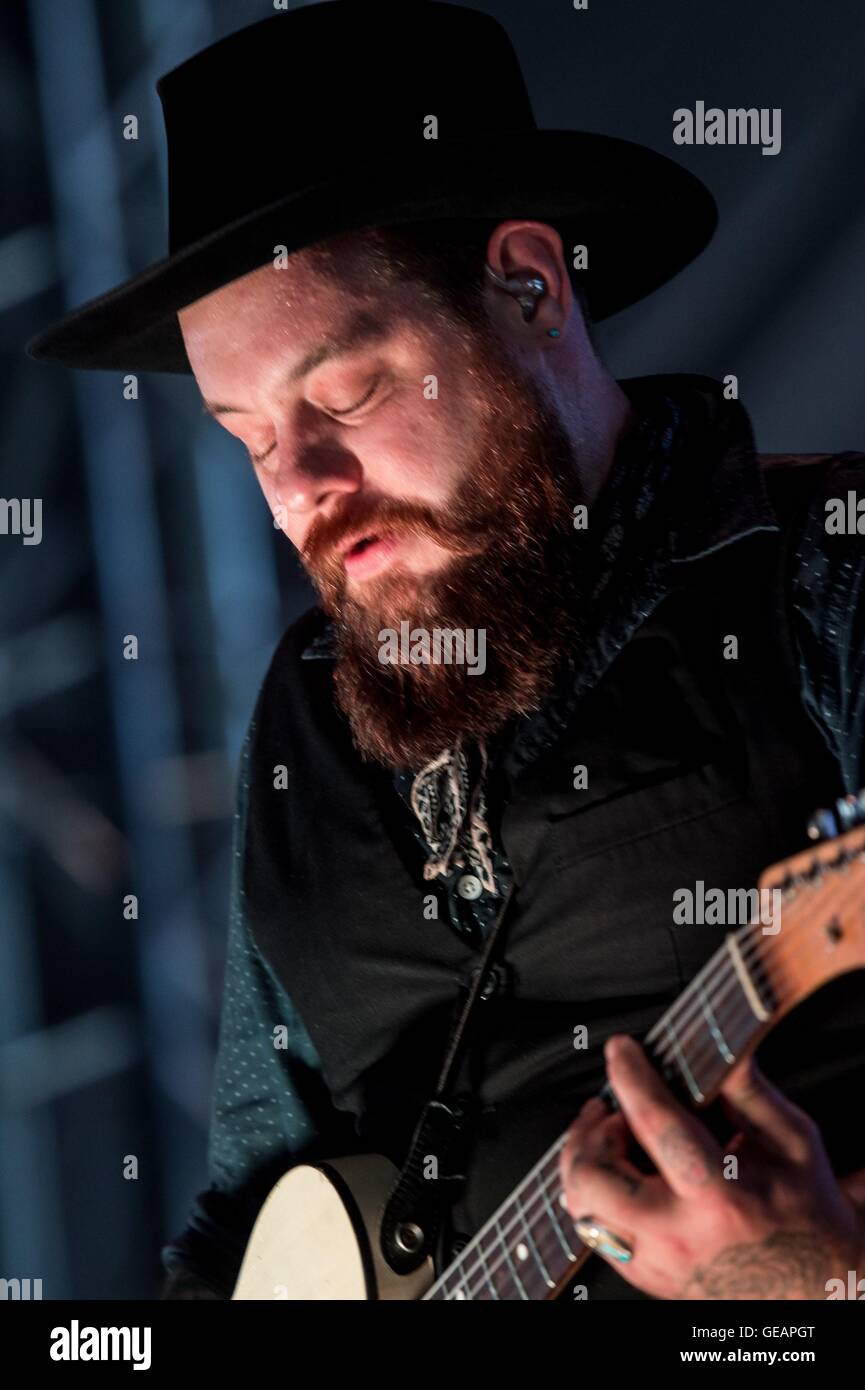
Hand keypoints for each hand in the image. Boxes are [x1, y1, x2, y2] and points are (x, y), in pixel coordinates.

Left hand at [559, 1036, 864, 1298]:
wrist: (819, 1283)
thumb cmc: (805, 1210)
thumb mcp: (791, 1142)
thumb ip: (749, 1091)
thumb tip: (721, 1046)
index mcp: (721, 1198)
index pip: (656, 1124)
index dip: (631, 1077)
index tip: (620, 1050)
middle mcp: (680, 1237)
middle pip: (594, 1178)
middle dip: (590, 1133)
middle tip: (610, 1112)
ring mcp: (659, 1265)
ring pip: (583, 1209)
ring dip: (586, 1164)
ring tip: (612, 1140)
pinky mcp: (648, 1280)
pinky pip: (597, 1231)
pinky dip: (597, 1195)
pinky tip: (622, 1174)